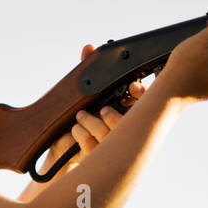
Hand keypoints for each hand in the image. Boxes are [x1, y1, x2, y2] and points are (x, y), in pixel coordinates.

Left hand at [41, 43, 146, 169]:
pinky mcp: (97, 159)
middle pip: (130, 122)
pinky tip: (76, 129)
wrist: (62, 149)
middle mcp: (125, 130)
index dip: (141, 94)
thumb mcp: (83, 92)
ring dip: (92, 122)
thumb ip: (88, 69)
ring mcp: (112, 147)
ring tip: (80, 116)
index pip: (145, 102)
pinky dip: (82, 133)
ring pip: (108, 133)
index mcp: (128, 111)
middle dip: (115, 114)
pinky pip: (92, 145)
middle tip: (103, 109)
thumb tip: (88, 47)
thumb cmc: (79, 118)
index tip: (132, 87)